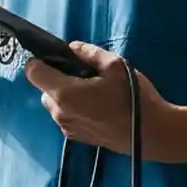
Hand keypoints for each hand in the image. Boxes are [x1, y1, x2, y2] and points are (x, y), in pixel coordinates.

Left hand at [25, 41, 173, 156]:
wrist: (153, 134)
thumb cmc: (134, 98)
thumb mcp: (115, 66)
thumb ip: (89, 53)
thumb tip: (72, 47)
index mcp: (65, 93)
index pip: (33, 72)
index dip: (41, 60)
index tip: (59, 57)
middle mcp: (60, 113)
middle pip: (44, 89)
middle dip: (57, 78)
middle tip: (84, 75)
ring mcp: (67, 128)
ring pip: (55, 104)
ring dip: (65, 94)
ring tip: (93, 91)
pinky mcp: (77, 138)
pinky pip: (66, 116)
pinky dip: (73, 108)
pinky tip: (97, 107)